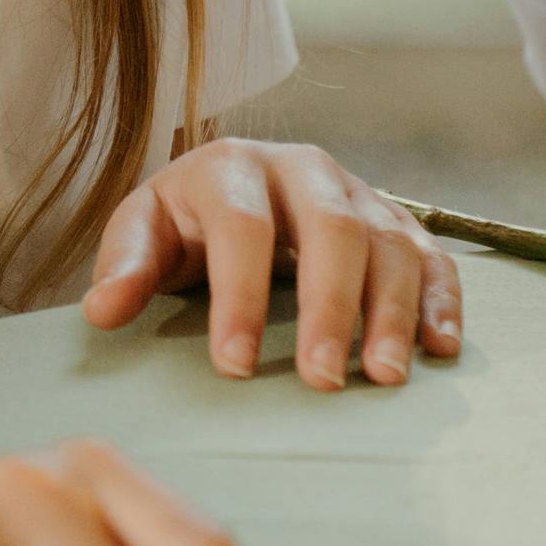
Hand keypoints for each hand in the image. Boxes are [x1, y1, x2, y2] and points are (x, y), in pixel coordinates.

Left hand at [81, 140, 462, 391]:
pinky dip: (442, 301)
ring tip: (383, 378)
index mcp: (230, 166)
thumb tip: (104, 311)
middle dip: (329, 306)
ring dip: (392, 311)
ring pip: (389, 242)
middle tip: (321, 380)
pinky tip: (439, 351)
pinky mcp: (395, 221)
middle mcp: (302, 167)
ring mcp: (357, 191)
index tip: (234, 366)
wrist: (229, 189)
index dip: (239, 297)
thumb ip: (124, 266)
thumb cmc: (182, 223)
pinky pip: (431, 255)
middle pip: (331, 228)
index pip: (242, 227)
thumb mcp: (142, 233)